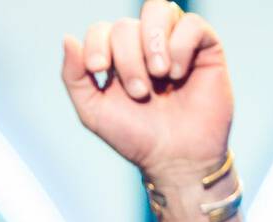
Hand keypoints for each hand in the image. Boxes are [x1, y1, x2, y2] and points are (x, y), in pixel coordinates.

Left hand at [62, 0, 232, 183]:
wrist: (174, 157)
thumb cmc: (134, 137)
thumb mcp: (93, 111)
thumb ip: (74, 76)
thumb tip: (67, 37)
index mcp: (116, 58)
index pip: (101, 30)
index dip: (96, 44)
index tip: (98, 69)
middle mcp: (144, 45)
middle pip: (125, 26)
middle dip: (127, 60)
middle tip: (138, 93)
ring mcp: (174, 43)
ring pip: (158, 10)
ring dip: (152, 43)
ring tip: (159, 76)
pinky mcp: (205, 46)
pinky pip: (192, 24)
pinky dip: (180, 45)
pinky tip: (178, 73)